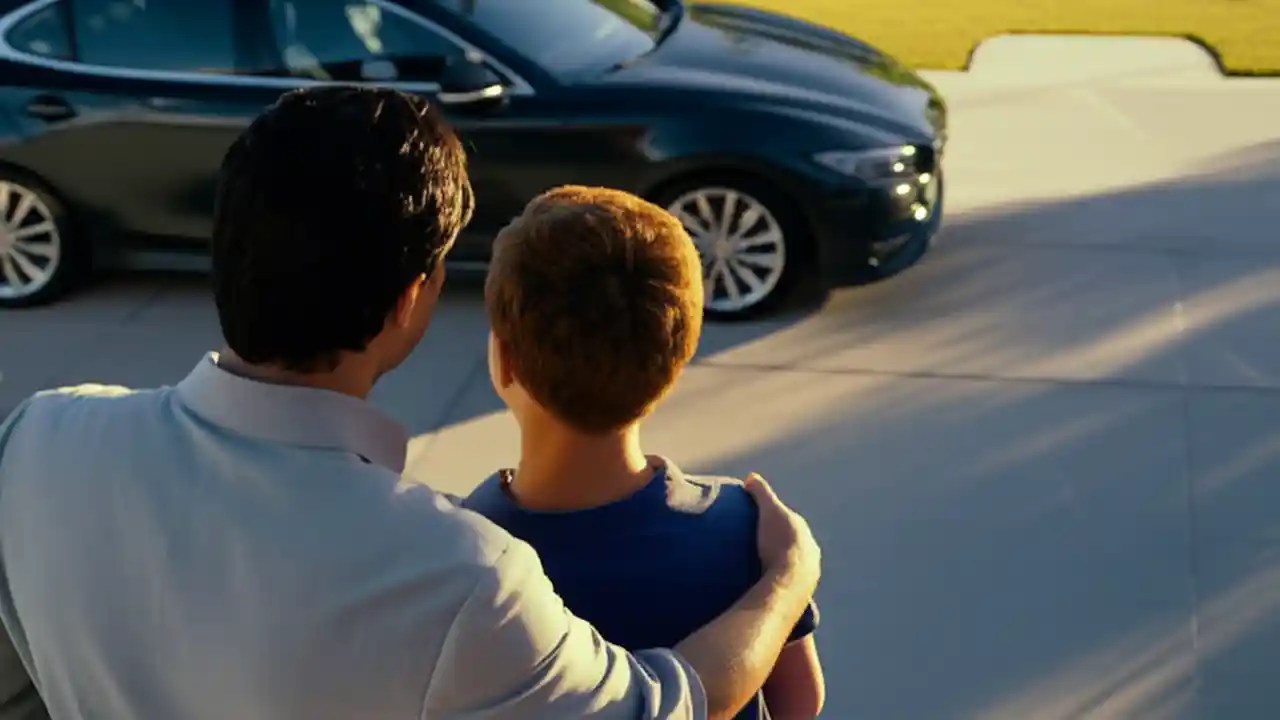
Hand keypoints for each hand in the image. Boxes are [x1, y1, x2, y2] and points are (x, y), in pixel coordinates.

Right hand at [745, 473, 820, 593]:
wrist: (786, 588)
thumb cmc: (778, 546)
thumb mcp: (768, 511)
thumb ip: (761, 493)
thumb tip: (751, 477)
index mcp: (806, 538)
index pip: (790, 526)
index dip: (773, 522)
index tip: (755, 523)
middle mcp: (811, 559)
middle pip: (792, 549)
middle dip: (776, 547)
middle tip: (751, 547)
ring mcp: (807, 581)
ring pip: (790, 571)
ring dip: (775, 569)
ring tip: (752, 571)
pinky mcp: (798, 601)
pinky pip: (784, 589)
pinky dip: (773, 586)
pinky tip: (757, 589)